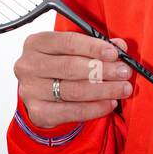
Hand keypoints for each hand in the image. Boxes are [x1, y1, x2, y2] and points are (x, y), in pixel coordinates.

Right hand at [13, 31, 133, 127]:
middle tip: (124, 72)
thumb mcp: (74, 51)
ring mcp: (30, 90)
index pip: (67, 42)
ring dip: (104, 90)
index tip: (115, 53)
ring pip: (73, 90)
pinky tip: (110, 104)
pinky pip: (71, 111)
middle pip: (70, 67)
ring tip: (123, 89)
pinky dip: (94, 108)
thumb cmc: (60, 67)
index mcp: (36, 43)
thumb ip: (96, 47)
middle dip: (103, 70)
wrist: (42, 95)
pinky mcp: (37, 111)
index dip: (93, 47)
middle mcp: (28, 65)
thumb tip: (120, 46)